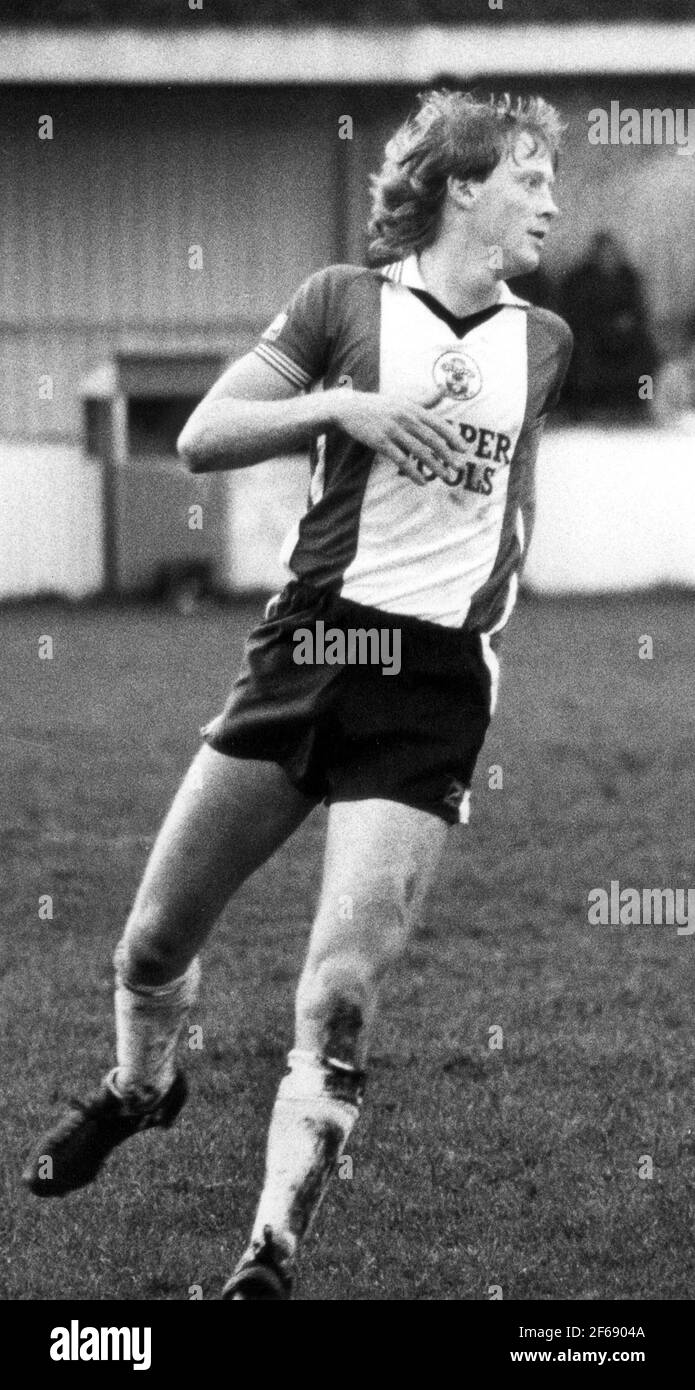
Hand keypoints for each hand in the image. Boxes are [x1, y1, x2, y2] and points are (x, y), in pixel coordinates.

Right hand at [331, 386, 465, 485]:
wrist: (349, 408)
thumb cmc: (379, 406)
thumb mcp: (402, 400)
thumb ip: (424, 400)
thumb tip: (444, 390)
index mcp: (413, 408)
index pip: (438, 424)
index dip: (453, 437)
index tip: (465, 449)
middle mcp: (405, 418)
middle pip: (432, 439)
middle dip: (448, 454)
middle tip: (459, 467)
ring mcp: (393, 430)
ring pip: (419, 452)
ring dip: (434, 466)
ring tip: (445, 477)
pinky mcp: (381, 442)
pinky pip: (401, 460)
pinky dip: (413, 472)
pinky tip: (421, 482)